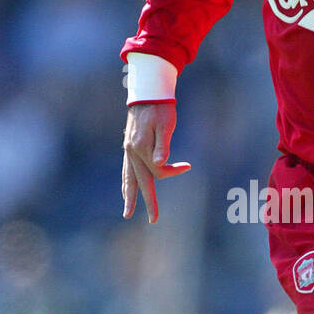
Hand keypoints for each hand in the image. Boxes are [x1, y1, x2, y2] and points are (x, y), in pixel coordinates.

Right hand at [122, 102, 189, 223]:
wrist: (148, 93)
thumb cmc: (161, 108)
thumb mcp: (165, 124)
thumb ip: (163, 145)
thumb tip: (160, 165)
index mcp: (141, 147)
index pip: (158, 170)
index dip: (173, 171)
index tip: (187, 166)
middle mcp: (131, 151)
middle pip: (141, 182)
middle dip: (148, 201)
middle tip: (154, 220)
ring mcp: (128, 151)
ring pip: (128, 178)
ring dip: (129, 196)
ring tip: (128, 213)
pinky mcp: (129, 148)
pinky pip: (126, 171)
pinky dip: (126, 183)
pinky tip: (126, 191)